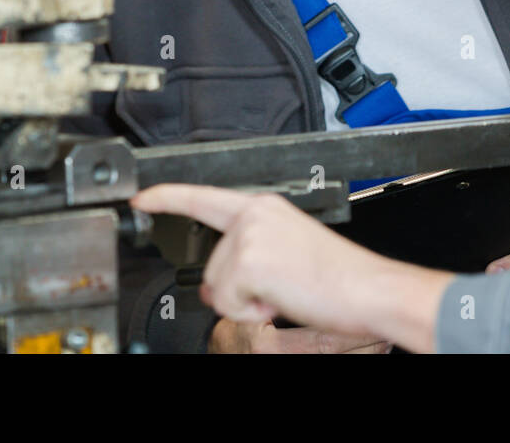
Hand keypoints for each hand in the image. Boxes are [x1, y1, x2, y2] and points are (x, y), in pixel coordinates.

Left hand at [130, 184, 452, 353]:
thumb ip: (247, 255)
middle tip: (277, 288)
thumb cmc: (339, 276)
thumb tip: (212, 285)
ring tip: (283, 292)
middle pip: (210, 262)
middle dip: (234, 287)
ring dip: (245, 301)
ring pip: (215, 285)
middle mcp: (254, 214)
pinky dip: (250, 313)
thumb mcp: (287, 253)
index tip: (141, 199)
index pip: (204, 197)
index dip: (167, 197)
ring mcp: (250, 236)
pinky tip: (279, 301)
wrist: (367, 289)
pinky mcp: (249, 261)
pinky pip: (226, 301)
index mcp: (265, 207)